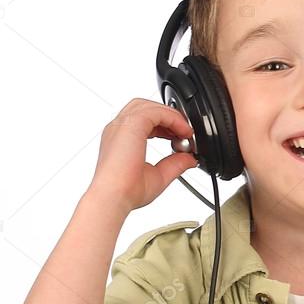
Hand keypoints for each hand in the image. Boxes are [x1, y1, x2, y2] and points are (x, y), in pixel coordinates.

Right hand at [87, 98, 198, 212]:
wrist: (113, 197)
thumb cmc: (126, 191)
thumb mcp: (158, 176)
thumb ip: (174, 164)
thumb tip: (190, 158)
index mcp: (120, 140)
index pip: (143, 121)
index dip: (164, 125)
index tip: (180, 137)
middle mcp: (118, 129)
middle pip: (144, 107)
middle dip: (166, 115)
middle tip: (183, 131)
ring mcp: (122, 125)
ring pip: (148, 105)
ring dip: (169, 115)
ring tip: (184, 130)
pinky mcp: (131, 124)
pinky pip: (156, 111)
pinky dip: (172, 117)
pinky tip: (182, 130)